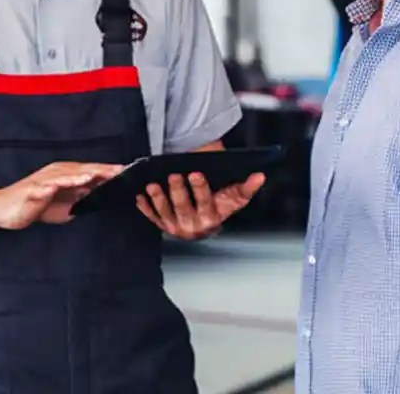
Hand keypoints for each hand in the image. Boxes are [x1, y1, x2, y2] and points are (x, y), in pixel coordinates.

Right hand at [0, 162, 123, 229]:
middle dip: (104, 170)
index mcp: (65, 176)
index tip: (127, 174)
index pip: (91, 173)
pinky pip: (51, 184)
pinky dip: (64, 182)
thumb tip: (97, 201)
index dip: (109, 173)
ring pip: (70, 174)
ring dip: (87, 173)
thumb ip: (79, 203)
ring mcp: (46, 179)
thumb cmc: (32, 207)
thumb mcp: (63, 208)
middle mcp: (57, 173)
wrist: (3, 210)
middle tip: (123, 170)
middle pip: (84, 170)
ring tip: (104, 173)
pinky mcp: (35, 188)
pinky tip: (77, 182)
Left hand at [136, 172, 264, 239]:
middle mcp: (192, 225)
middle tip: (173, 176)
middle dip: (177, 191)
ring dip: (158, 199)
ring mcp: (175, 226)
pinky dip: (145, 208)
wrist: (203, 226)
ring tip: (152, 185)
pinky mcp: (162, 224)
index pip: (205, 201)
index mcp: (210, 217)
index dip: (200, 188)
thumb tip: (260, 176)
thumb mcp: (233, 200)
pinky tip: (140, 196)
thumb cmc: (218, 207)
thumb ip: (246, 188)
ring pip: (165, 212)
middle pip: (183, 207)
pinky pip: (152, 217)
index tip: (195, 174)